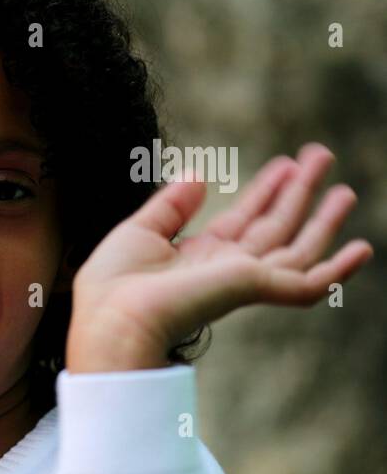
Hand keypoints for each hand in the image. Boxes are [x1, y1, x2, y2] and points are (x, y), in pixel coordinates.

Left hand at [67, 143, 373, 372]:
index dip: (264, 191)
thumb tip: (199, 175)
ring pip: (297, 249)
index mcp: (197, 259)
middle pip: (273, 227)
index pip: (241, 220)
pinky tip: (361, 248)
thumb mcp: (138, 231)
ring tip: (346, 189)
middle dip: (298, 192)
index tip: (285, 164)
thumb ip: (171, 205)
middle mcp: (224, 271)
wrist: (112, 319)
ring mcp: (242, 281)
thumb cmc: (111, 286)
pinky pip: (308, 284)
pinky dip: (338, 270)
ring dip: (323, 218)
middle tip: (321, 155)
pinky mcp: (255, 289)